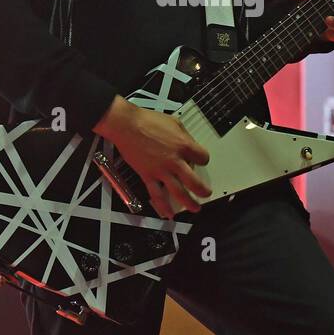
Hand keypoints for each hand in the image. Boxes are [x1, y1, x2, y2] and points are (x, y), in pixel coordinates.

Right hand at [94, 96, 211, 219]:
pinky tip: (168, 213)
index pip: (202, 157)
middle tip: (206, 193)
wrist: (127, 125)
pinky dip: (163, 206)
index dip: (203, 159)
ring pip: (179, 192)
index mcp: (183, 145)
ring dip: (189, 203)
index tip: (200, 160)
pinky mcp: (148, 175)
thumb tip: (188, 143)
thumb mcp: (173, 122)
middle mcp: (175, 161)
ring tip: (195, 208)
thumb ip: (184, 135)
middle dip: (202, 190)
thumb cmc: (147, 120)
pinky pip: (157, 195)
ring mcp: (161, 170)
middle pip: (194, 181)